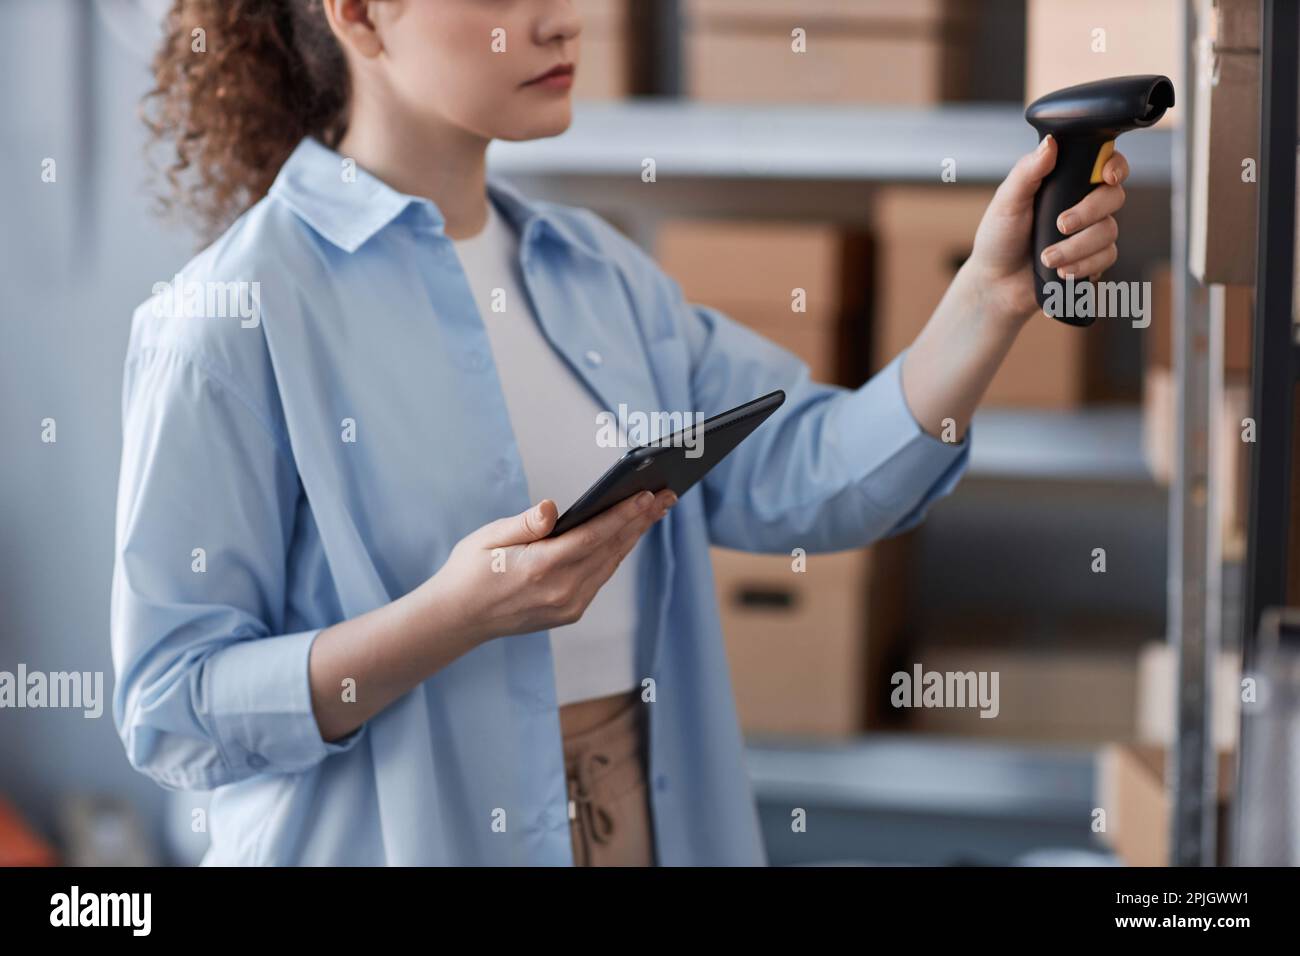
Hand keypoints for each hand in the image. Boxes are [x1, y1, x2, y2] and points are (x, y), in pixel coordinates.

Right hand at [420, 488, 676, 646]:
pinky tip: (627, 534)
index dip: (625, 514)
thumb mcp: (487, 539)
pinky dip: (616, 553)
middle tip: (666, 494)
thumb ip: (524, 524)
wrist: (457, 619)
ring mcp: (568, 606)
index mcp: (540, 568)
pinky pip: (600, 577)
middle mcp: (561, 591)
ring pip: (610, 563)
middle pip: (611, 549)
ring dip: (633, 536)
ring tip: (654, 510)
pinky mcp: (570, 612)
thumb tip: (553, 508)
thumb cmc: (470, 570)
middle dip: (640, 520)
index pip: (594, 536)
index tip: (649, 495)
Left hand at [964, 134, 1130, 323]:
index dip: (1115, 166)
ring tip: (1047, 258)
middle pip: (1114, 197)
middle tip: (1061, 225)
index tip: (1107, 176)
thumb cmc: (999, 238)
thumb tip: (1049, 142)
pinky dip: (1084, 265)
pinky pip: (1106, 258)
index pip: (1105, 164)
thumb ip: (1028, 172)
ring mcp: (1090, 232)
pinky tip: (1061, 271)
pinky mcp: (1093, 259)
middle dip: (1089, 212)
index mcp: (1066, 183)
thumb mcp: (1007, 202)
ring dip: (1078, 247)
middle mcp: (1083, 204)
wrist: (996, 283)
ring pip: (1109, 231)